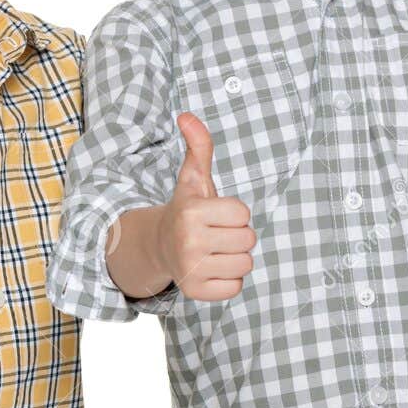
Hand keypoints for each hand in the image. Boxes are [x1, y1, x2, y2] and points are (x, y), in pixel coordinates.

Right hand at [156, 113, 255, 300]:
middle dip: (237, 236)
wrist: (160, 246)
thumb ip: (199, 146)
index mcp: (192, 212)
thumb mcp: (193, 178)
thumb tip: (186, 115)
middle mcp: (189, 241)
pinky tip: (212, 268)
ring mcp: (191, 269)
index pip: (243, 214)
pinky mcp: (195, 292)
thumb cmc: (187, 210)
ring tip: (214, 251)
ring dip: (235, 258)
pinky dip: (228, 280)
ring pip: (245, 264)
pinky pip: (235, 288)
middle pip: (248, 240)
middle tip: (216, 233)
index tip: (216, 214)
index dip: (235, 213)